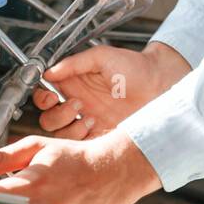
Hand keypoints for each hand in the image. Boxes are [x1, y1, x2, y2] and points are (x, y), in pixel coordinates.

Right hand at [32, 42, 189, 139]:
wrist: (161, 85)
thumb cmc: (136, 68)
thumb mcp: (103, 56)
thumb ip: (75, 63)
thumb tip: (49, 71)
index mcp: (75, 84)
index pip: (45, 95)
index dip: (42, 97)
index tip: (51, 95)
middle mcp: (78, 104)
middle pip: (48, 119)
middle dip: (57, 114)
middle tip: (76, 104)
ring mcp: (87, 123)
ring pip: (60, 135)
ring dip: (68, 127)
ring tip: (88, 116)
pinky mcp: (99, 138)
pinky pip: (78, 146)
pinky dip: (79, 139)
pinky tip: (94, 126)